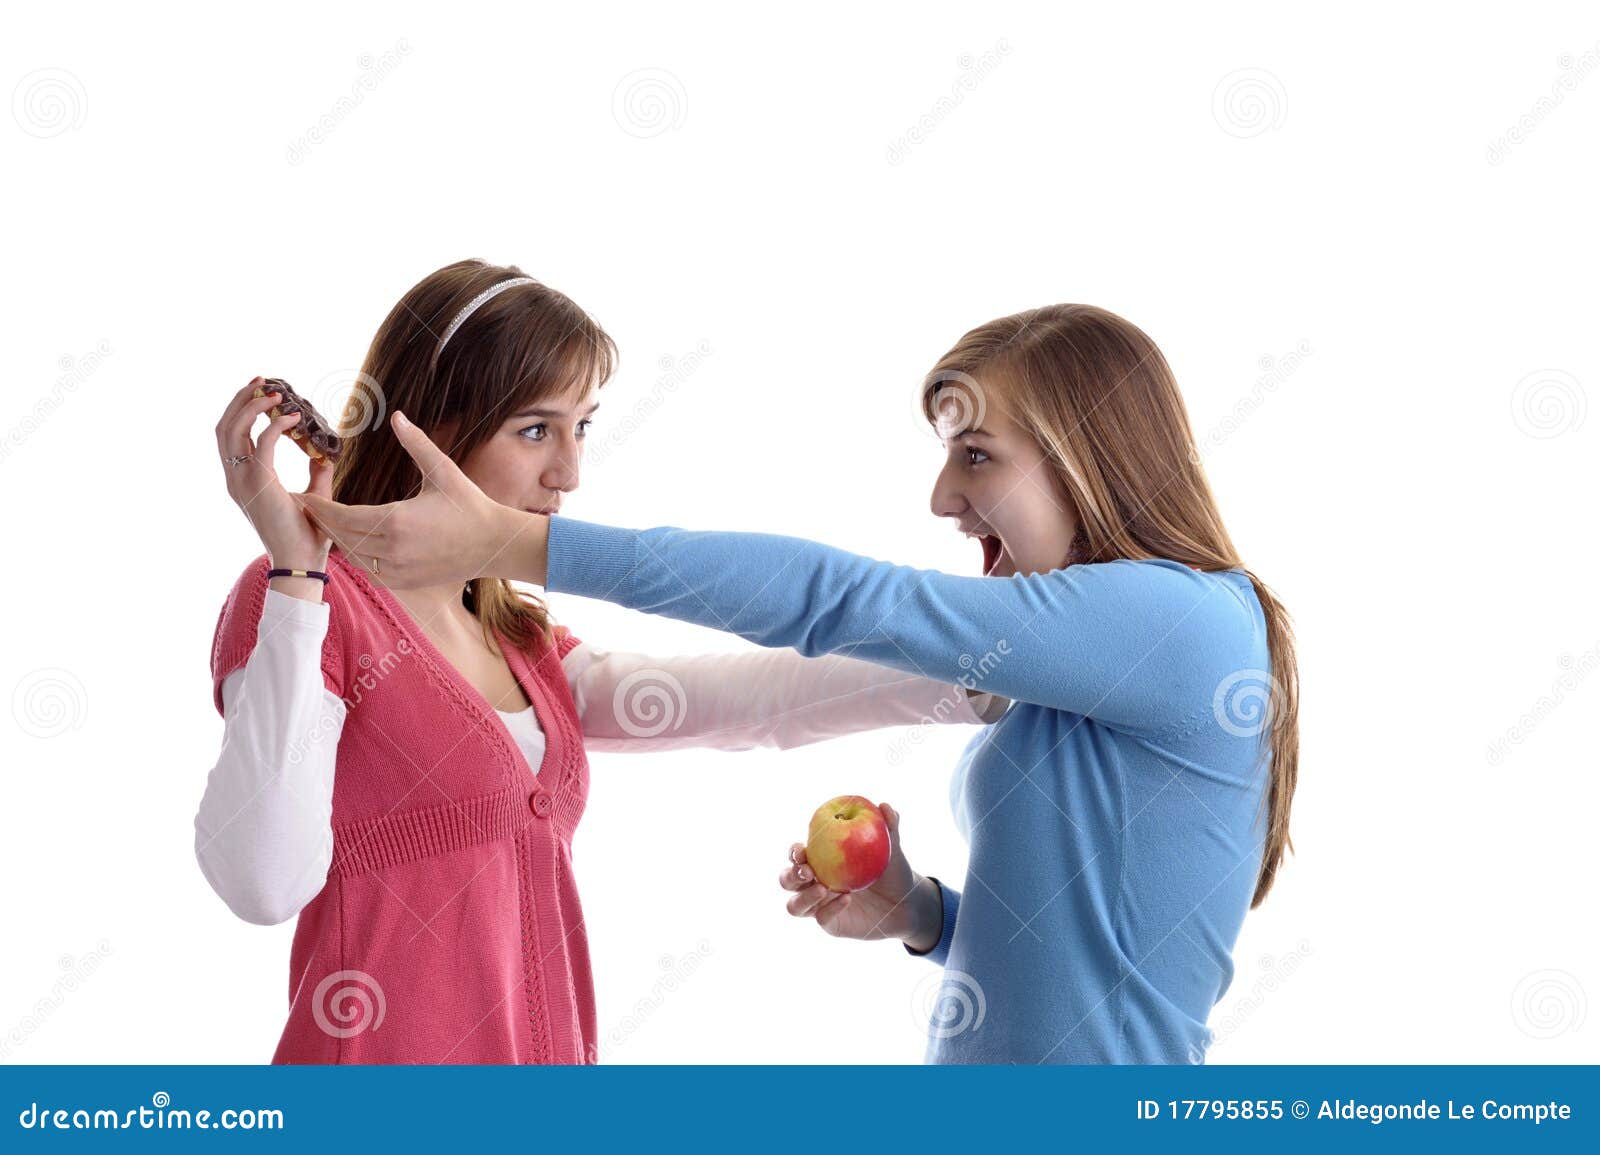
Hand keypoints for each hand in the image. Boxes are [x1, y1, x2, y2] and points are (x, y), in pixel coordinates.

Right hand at [216, 376, 332, 567]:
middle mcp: (236, 478)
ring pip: (233, 430)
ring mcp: (243, 481)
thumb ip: (316, 472)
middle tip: (263, 381)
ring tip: (275, 393)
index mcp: (242, 479)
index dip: (241, 409)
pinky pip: (262, 445)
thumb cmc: (307, 535)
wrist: (302, 563)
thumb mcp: (312, 496)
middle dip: (241, 399)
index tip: (261, 391)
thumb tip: (324, 453)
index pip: (230, 436)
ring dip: (251, 406)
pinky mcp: (259, 484)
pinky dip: (275, 426)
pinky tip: (293, 418)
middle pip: (225, 427)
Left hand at [295, 410, 542, 586]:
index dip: (319, 506)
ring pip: (353, 557)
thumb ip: (416, 442)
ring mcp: (398, 569)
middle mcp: (392, 549)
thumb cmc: (469, 504)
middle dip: (322, 522)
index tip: (303, 496)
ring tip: (324, 525)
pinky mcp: (405, 582)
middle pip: (342, 536)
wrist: (493, 544)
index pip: (343, 515)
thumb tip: (396, 415)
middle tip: (306, 509)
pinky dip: (356, 558)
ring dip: (337, 541)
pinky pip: (369, 571)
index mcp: (395, 520)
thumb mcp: (442, 470)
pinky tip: (351, 545)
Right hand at [777, 802, 939, 945]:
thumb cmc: (893, 871)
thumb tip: (885, 805)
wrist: (905, 903)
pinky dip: (830, 909)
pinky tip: (846, 899)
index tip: (801, 850)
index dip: (794, 852)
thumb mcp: (892, 848)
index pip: (797, 854)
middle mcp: (815, 882)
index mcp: (821, 859)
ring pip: (794, 906)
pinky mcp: (830, 923)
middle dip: (791, 875)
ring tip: (823, 889)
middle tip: (808, 872)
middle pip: (787, 880)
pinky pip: (821, 918)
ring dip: (804, 898)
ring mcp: (820, 905)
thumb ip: (889, 826)